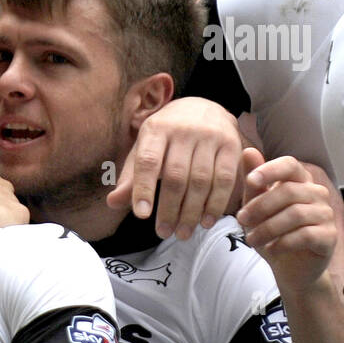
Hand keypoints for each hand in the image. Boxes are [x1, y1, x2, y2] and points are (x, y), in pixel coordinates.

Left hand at [108, 97, 241, 239]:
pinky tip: (206, 221)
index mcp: (155, 129)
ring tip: (182, 233)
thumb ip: (131, 178)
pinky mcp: (231, 145)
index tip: (141, 215)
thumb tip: (112, 203)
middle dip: (169, 209)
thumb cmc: (166, 138)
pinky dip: (215, 204)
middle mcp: (183, 130)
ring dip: (191, 212)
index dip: (143, 189)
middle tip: (163, 233)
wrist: (204, 109)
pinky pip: (224, 180)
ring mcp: (210, 136)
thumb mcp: (144, 150)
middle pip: (175, 176)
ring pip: (200, 181)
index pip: (148, 161)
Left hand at [235, 148, 337, 292]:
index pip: (290, 165)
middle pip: (289, 191)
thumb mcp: (255, 207)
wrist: (288, 267)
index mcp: (300, 182)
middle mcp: (317, 194)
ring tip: (251, 240)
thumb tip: (248, 150)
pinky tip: (271, 249)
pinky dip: (283, 242)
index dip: (270, 170)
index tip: (250, 181)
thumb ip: (254, 183)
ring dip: (267, 228)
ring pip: (295, 214)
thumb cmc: (271, 232)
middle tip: (241, 220)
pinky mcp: (329, 236)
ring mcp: (326, 214)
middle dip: (260, 206)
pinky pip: (305, 235)